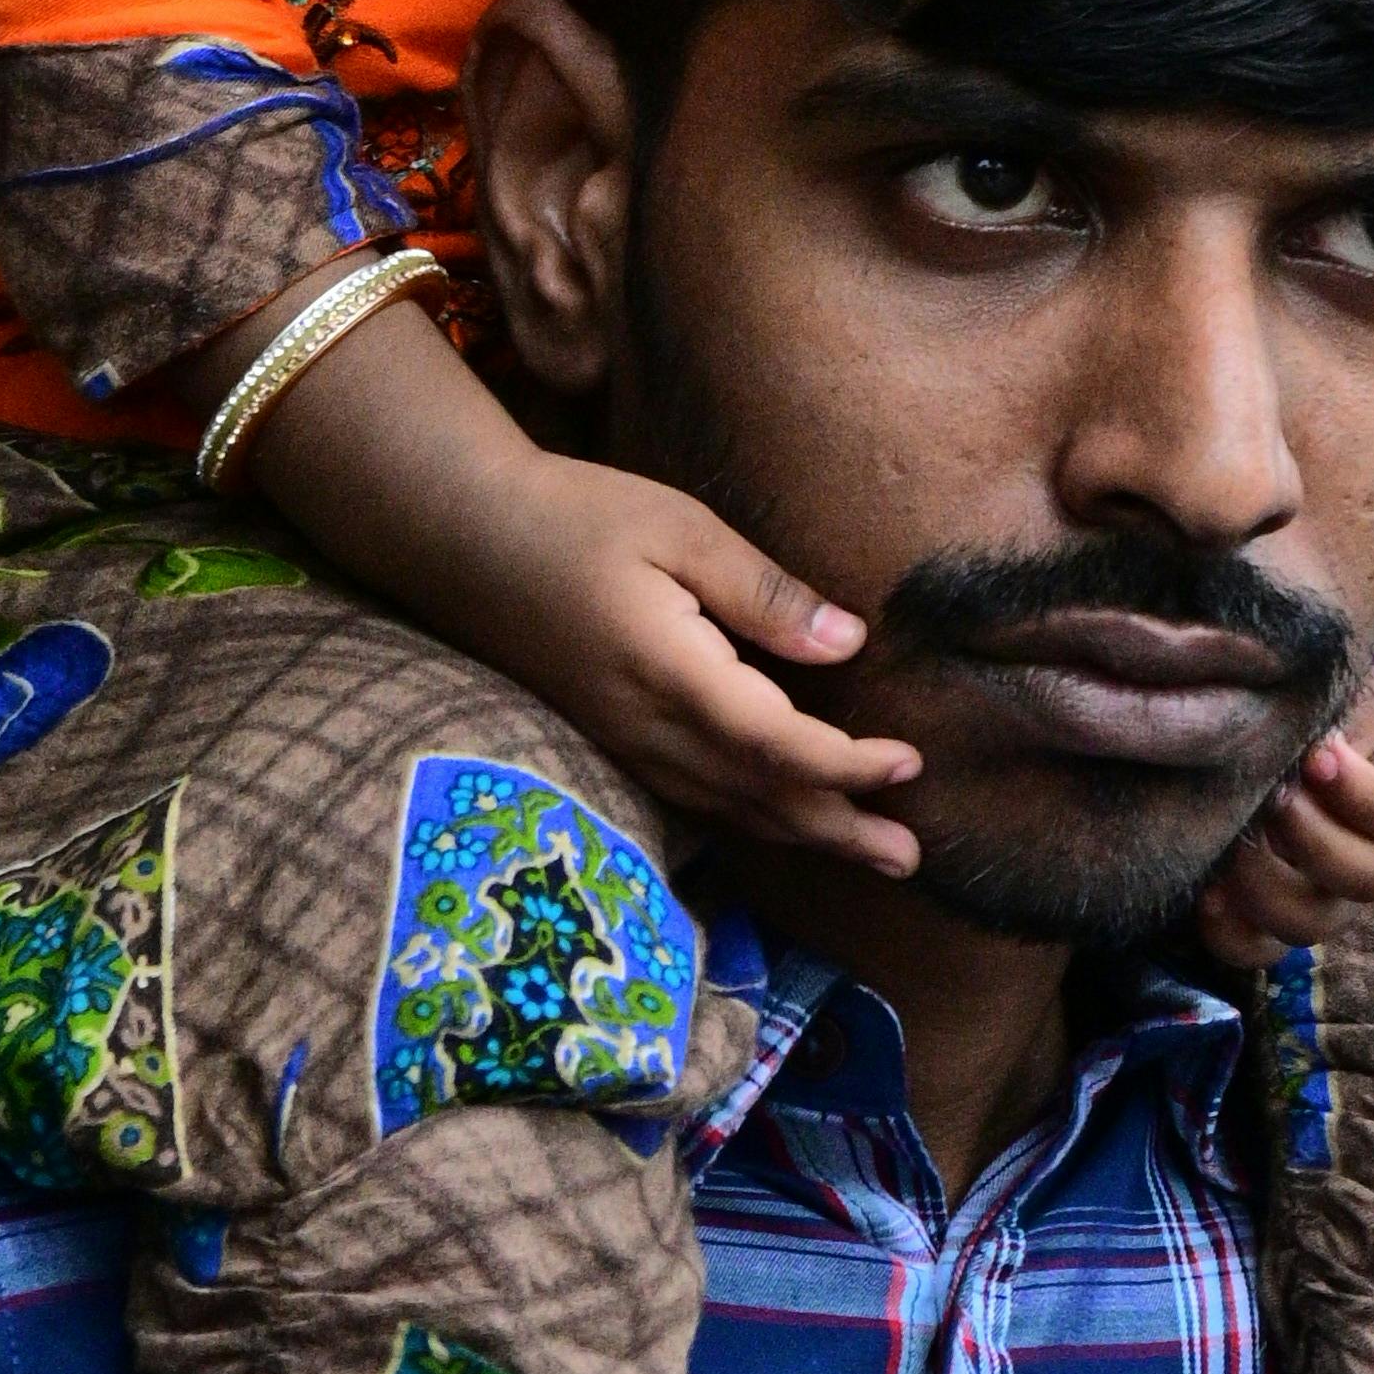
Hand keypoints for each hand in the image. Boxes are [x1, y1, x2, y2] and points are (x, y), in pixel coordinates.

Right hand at [205, 279, 919, 870]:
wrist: (463, 538)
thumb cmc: (576, 515)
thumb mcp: (681, 529)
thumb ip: (764, 594)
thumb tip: (848, 643)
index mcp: (672, 673)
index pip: (778, 744)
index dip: (848, 766)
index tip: (909, 763)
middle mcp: (646, 727)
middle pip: (759, 797)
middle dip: (839, 828)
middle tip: (909, 857)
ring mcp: (620, 742)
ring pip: (726, 808)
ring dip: (800, 833)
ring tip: (864, 854)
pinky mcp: (606, 739)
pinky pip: (689, 800)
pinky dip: (745, 820)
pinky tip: (773, 824)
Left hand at [1193, 584, 1373, 965]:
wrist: (1317, 640)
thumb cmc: (1359, 635)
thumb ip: (1360, 696)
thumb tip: (1310, 757)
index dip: (1368, 798)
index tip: (1320, 754)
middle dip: (1317, 844)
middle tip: (1274, 794)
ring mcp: (1334, 869)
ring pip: (1318, 921)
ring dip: (1271, 892)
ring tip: (1238, 839)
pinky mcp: (1277, 882)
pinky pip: (1261, 942)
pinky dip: (1234, 932)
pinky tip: (1207, 891)